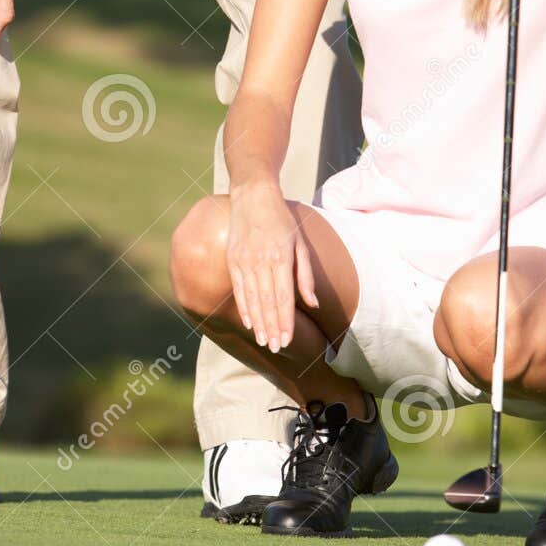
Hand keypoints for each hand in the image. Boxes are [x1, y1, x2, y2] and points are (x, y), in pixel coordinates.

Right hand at [226, 183, 318, 351]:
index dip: (285, 322)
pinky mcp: (233, 260)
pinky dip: (244, 308)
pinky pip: (238, 289)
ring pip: (252, 299)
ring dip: (259, 323)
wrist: (253, 196)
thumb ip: (306, 275)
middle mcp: (261, 261)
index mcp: (281, 257)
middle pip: (267, 302)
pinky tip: (249, 324)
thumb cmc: (282, 220)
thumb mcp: (300, 243)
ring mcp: (244, 261)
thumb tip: (313, 304)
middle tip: (277, 349)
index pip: (284, 298)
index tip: (288, 341)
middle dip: (272, 328)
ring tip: (265, 342)